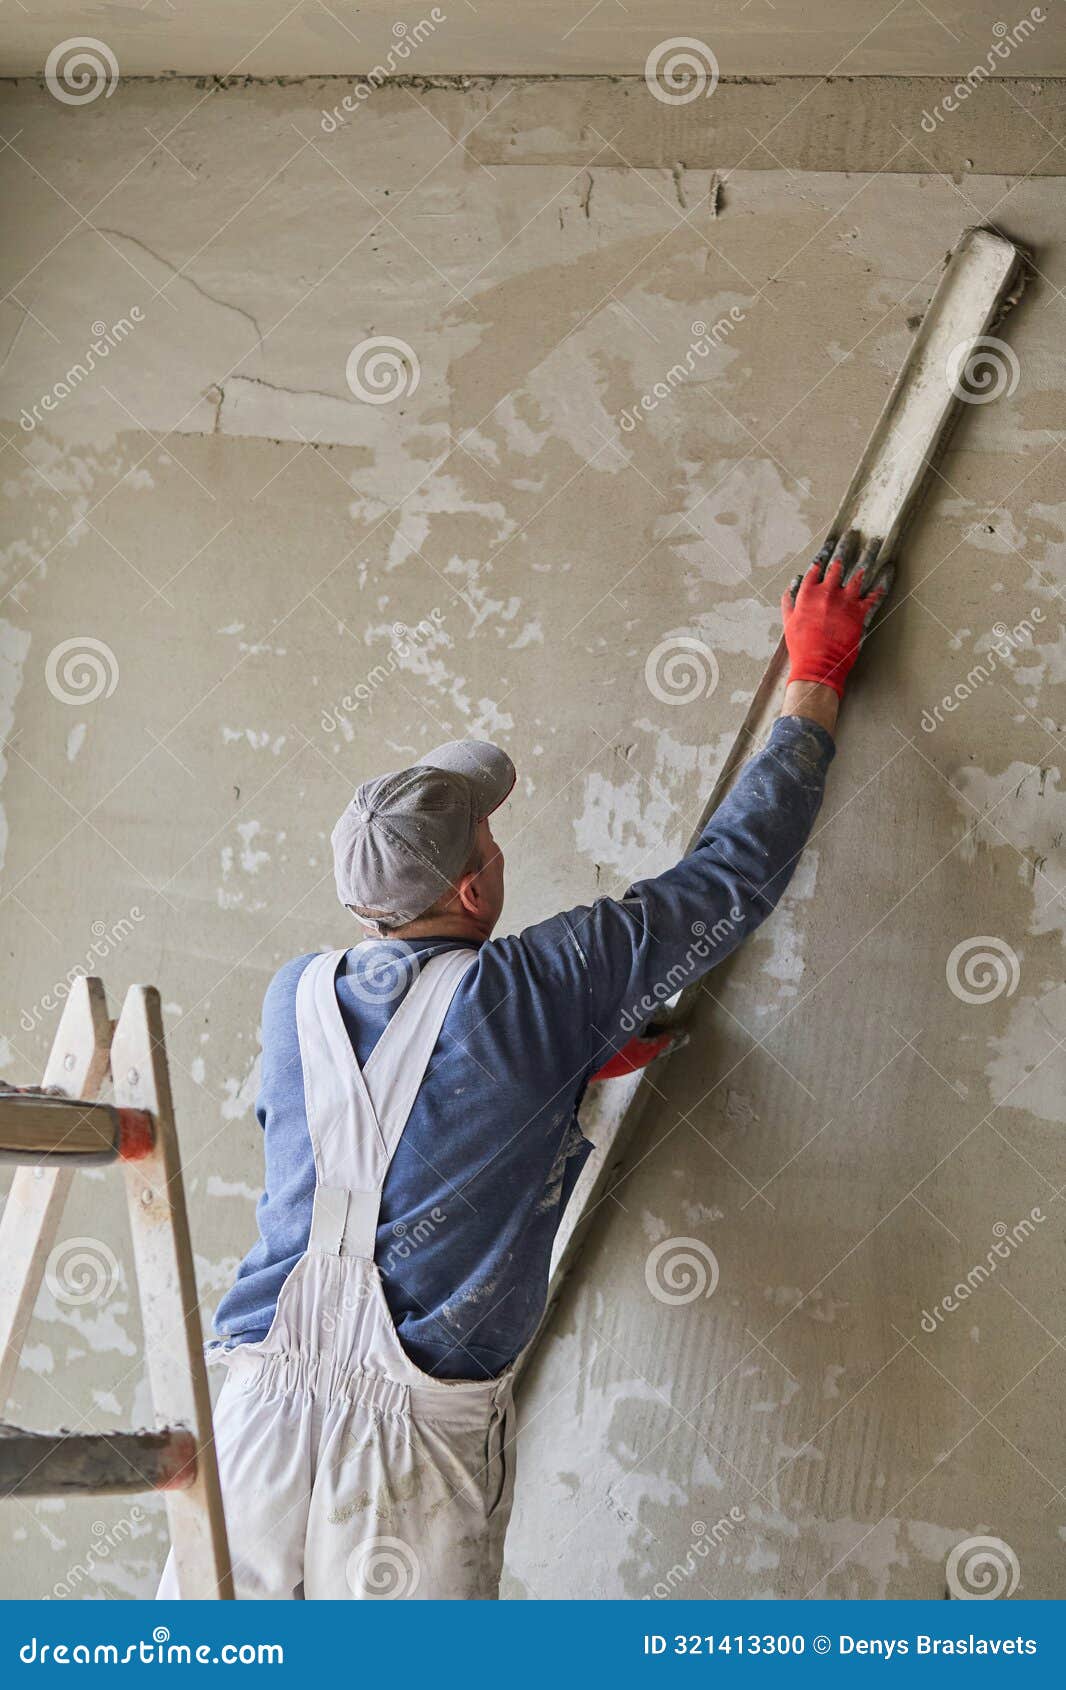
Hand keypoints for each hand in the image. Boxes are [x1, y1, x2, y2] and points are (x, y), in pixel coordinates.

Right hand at [781, 531, 890, 697]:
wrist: (817, 666)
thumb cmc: (801, 646)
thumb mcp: (788, 621)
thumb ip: (790, 599)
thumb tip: (795, 582)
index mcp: (808, 592)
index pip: (817, 565)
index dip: (825, 552)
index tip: (831, 542)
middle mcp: (828, 592)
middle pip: (839, 562)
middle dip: (847, 546)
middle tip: (854, 534)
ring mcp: (846, 601)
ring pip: (860, 572)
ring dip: (868, 554)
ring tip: (875, 543)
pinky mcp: (861, 613)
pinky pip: (876, 593)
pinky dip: (884, 580)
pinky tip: (890, 569)